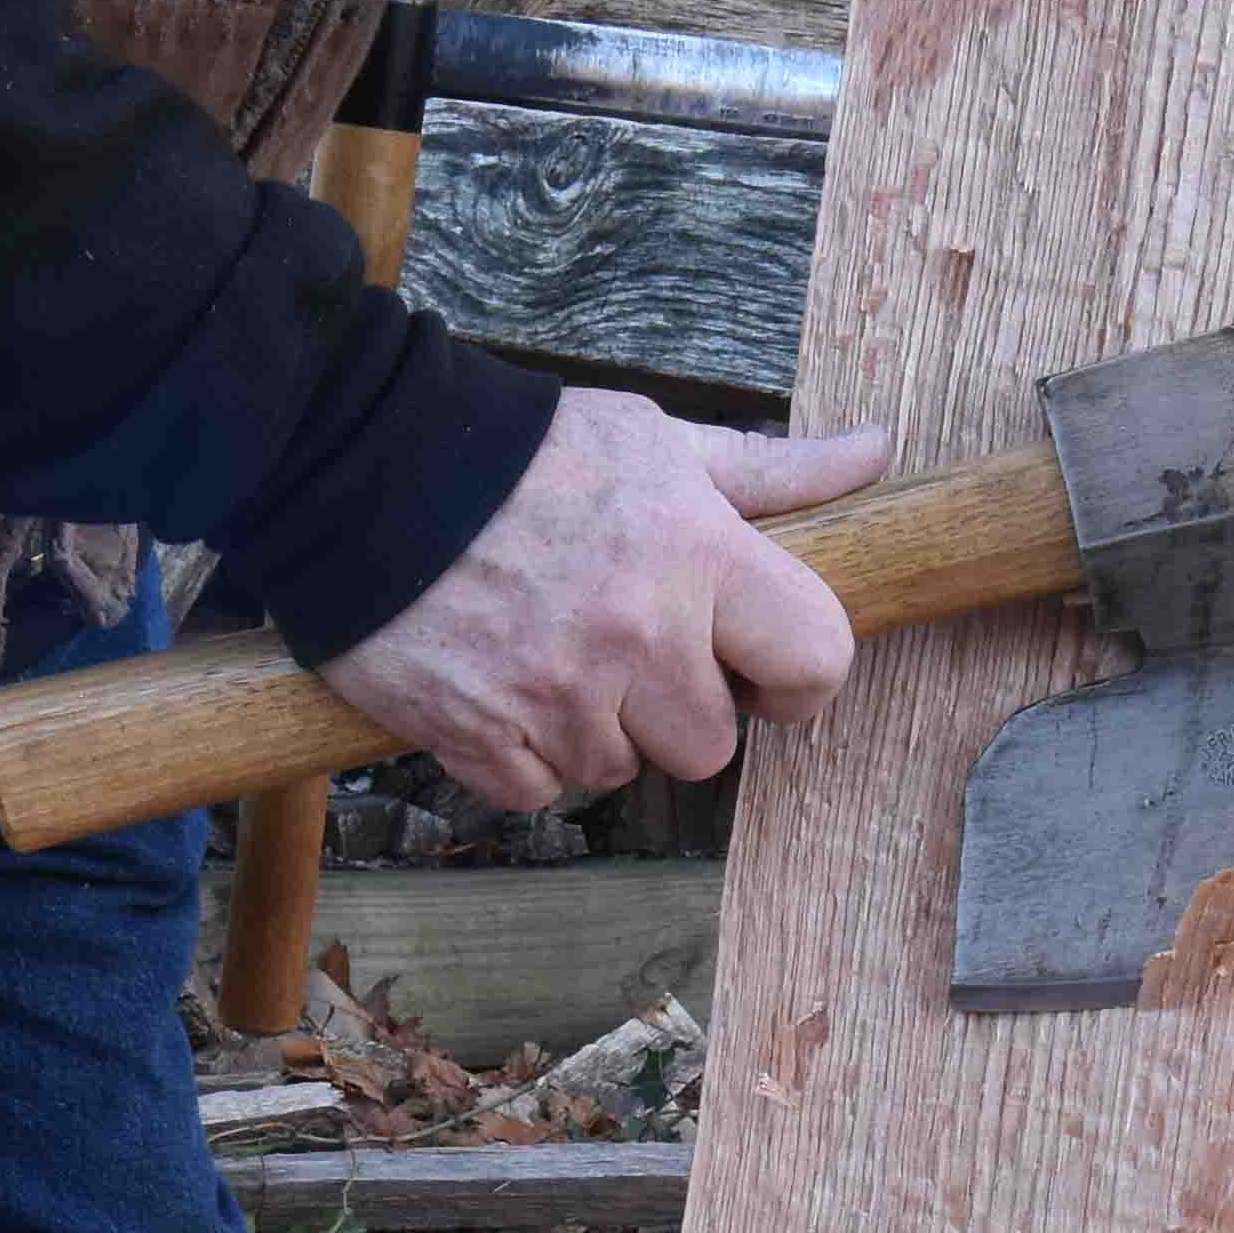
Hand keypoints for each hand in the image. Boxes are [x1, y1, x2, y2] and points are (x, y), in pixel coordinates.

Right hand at [317, 388, 890, 809]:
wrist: (360, 468)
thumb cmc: (522, 453)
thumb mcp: (658, 442)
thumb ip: (771, 471)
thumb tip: (873, 454)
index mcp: (696, 556)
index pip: (816, 661)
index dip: (797, 676)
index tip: (759, 666)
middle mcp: (636, 636)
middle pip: (710, 746)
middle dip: (676, 709)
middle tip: (626, 647)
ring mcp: (555, 696)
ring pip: (619, 772)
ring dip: (595, 730)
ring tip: (551, 652)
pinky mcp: (479, 738)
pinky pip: (538, 790)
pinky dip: (522, 754)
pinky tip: (500, 684)